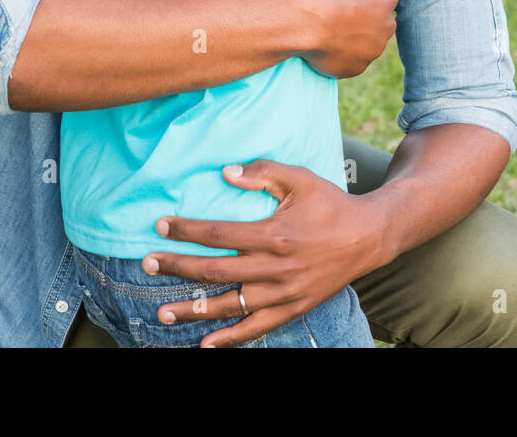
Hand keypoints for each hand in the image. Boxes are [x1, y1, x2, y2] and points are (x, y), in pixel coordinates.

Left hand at [142, 160, 389, 346]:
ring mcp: (284, 292)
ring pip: (231, 305)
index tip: (160, 226)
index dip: (186, 230)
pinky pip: (257, 328)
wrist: (369, 236)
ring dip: (194, 310)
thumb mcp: (300, 178)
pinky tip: (205, 344)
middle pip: (215, 271)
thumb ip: (263, 172)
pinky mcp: (293, 307)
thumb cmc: (331, 203)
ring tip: (163, 312)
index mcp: (274, 234)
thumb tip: (225, 172)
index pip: (218, 233)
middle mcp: (276, 267)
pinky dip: (230, 338)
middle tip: (147, 264)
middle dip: (177, 268)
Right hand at [297, 0, 399, 77]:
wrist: (302, 17)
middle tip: (337, 11)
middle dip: (362, 18)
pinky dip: (341, 55)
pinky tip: (325, 44)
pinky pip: (351, 61)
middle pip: (377, 22)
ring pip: (366, 43)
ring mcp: (370, 51)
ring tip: (328, 28)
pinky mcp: (354, 68)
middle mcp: (385, 28)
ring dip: (353, 37)